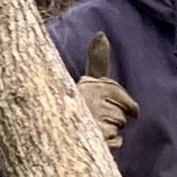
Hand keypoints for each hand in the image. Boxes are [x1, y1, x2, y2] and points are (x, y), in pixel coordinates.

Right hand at [78, 32, 136, 148]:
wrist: (53, 129)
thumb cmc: (78, 103)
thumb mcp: (88, 80)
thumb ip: (98, 59)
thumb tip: (100, 33)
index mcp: (90, 85)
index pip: (123, 98)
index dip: (121, 105)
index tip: (101, 105)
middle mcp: (88, 100)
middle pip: (123, 114)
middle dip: (113, 118)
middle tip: (93, 118)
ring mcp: (91, 120)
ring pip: (118, 127)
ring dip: (109, 131)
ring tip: (91, 128)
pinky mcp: (94, 138)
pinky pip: (117, 141)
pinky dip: (111, 143)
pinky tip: (95, 139)